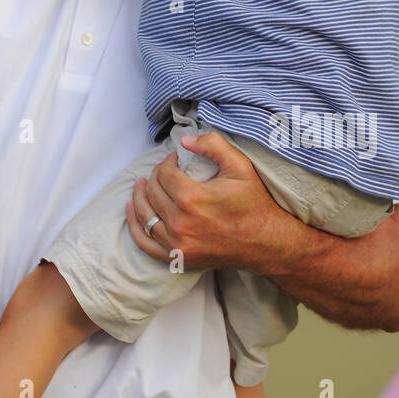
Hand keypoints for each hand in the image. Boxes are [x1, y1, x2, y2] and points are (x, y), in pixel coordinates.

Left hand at [125, 131, 280, 272]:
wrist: (266, 242)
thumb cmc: (253, 203)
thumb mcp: (239, 166)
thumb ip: (212, 145)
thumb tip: (184, 140)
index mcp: (192, 198)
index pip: (164, 173)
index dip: (167, 162)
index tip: (175, 159)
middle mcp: (180, 222)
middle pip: (152, 192)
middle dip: (155, 177)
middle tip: (164, 171)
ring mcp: (177, 243)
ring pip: (144, 214)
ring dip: (140, 196)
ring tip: (141, 184)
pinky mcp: (177, 257)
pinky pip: (145, 242)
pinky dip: (135, 226)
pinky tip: (132, 210)